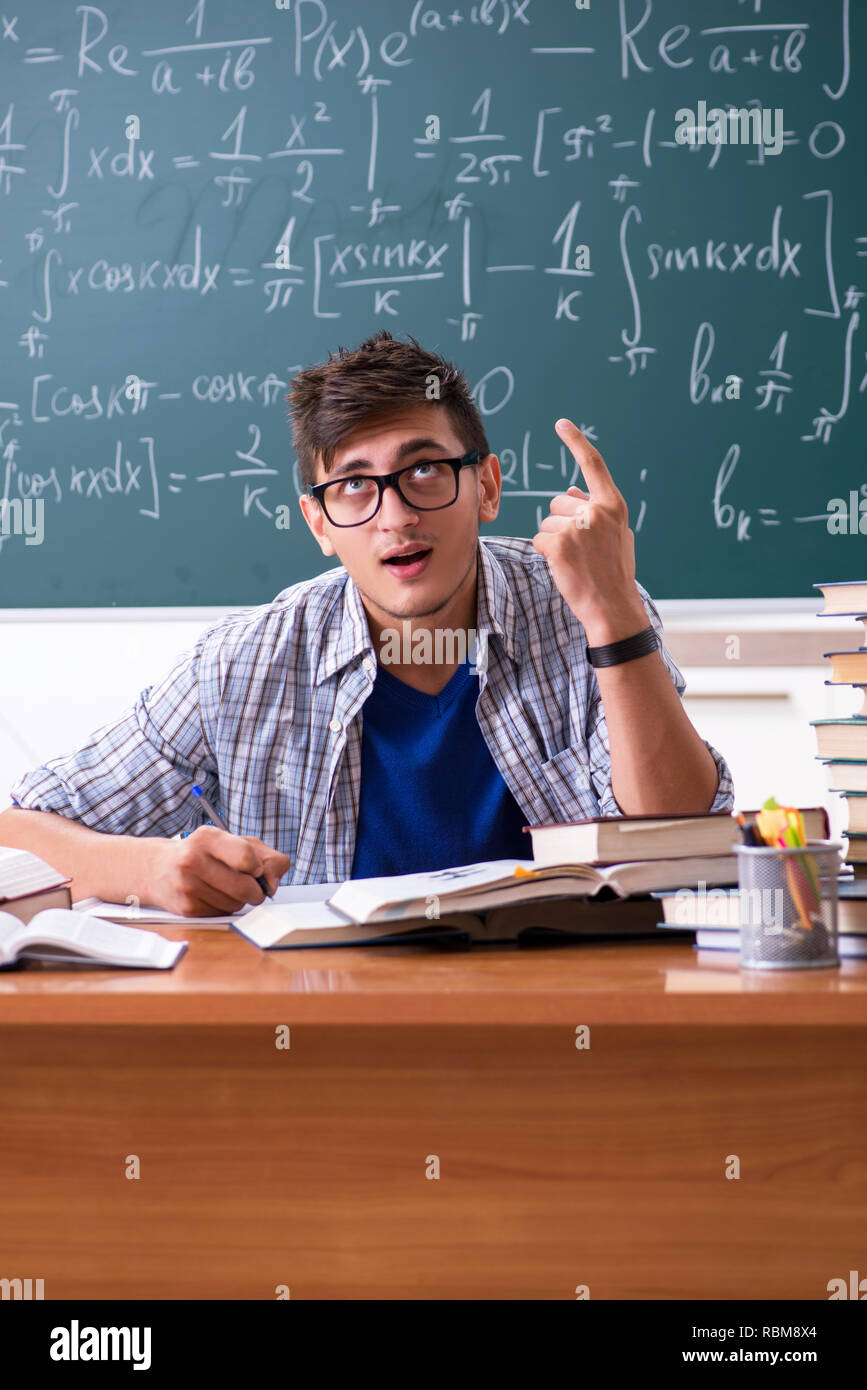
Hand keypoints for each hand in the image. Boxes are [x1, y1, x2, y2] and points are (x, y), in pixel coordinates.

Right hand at [143, 826, 289, 916]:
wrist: (157, 869)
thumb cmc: (204, 853)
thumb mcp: (232, 842)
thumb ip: (264, 855)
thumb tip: (273, 883)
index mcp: (207, 837)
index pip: (246, 857)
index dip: (258, 867)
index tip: (255, 869)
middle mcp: (193, 860)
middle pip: (245, 887)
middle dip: (255, 891)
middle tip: (252, 887)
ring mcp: (187, 886)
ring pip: (236, 904)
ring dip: (239, 900)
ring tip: (225, 887)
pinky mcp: (186, 908)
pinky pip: (223, 914)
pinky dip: (225, 908)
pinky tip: (212, 896)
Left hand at [532, 419, 646, 643]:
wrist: (613, 607)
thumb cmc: (614, 571)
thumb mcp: (616, 534)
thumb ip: (596, 510)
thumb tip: (571, 490)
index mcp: (613, 505)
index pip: (593, 465)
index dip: (576, 442)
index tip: (561, 424)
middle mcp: (595, 511)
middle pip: (558, 502)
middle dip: (562, 522)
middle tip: (581, 549)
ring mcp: (576, 528)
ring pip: (546, 522)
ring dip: (553, 540)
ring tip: (575, 560)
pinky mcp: (558, 545)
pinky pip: (538, 539)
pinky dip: (545, 553)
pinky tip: (564, 566)